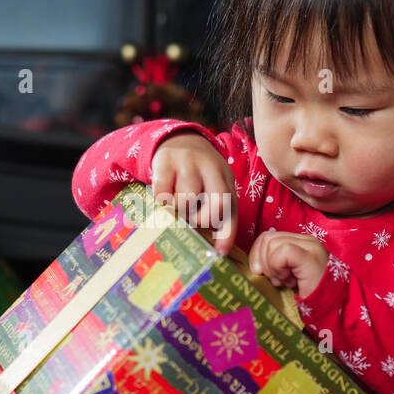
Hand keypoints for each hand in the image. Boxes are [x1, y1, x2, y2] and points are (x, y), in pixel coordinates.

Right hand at [150, 132, 237, 253]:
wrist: (179, 140)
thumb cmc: (197, 174)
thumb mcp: (211, 186)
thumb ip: (213, 211)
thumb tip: (213, 249)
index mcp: (226, 179)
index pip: (231, 209)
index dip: (227, 234)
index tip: (219, 253)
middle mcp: (212, 169)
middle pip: (217, 204)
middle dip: (203, 220)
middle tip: (191, 220)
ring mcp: (189, 164)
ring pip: (187, 200)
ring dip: (180, 211)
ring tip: (176, 206)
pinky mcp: (165, 162)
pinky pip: (162, 193)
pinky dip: (161, 201)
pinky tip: (163, 196)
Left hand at [247, 231, 328, 298]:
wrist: (331, 311)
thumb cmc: (306, 298)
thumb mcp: (285, 277)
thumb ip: (272, 264)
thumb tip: (253, 264)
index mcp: (300, 244)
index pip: (268, 237)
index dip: (258, 256)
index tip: (267, 276)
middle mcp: (306, 241)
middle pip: (267, 238)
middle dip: (263, 262)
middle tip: (277, 281)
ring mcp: (310, 246)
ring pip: (272, 243)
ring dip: (273, 268)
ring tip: (286, 282)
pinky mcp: (310, 256)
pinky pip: (281, 252)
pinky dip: (278, 268)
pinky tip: (289, 281)